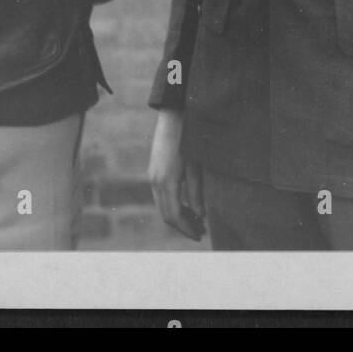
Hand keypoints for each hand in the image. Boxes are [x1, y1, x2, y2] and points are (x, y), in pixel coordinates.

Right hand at [148, 109, 203, 239]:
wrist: (173, 116)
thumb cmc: (189, 140)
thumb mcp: (196, 167)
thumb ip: (196, 192)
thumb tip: (200, 215)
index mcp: (166, 182)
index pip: (174, 216)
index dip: (186, 228)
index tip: (200, 235)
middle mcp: (155, 181)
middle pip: (166, 214)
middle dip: (182, 226)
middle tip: (200, 232)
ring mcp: (152, 176)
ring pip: (162, 206)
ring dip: (177, 216)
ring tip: (195, 220)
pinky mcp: (153, 170)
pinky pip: (160, 195)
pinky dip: (172, 205)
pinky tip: (185, 205)